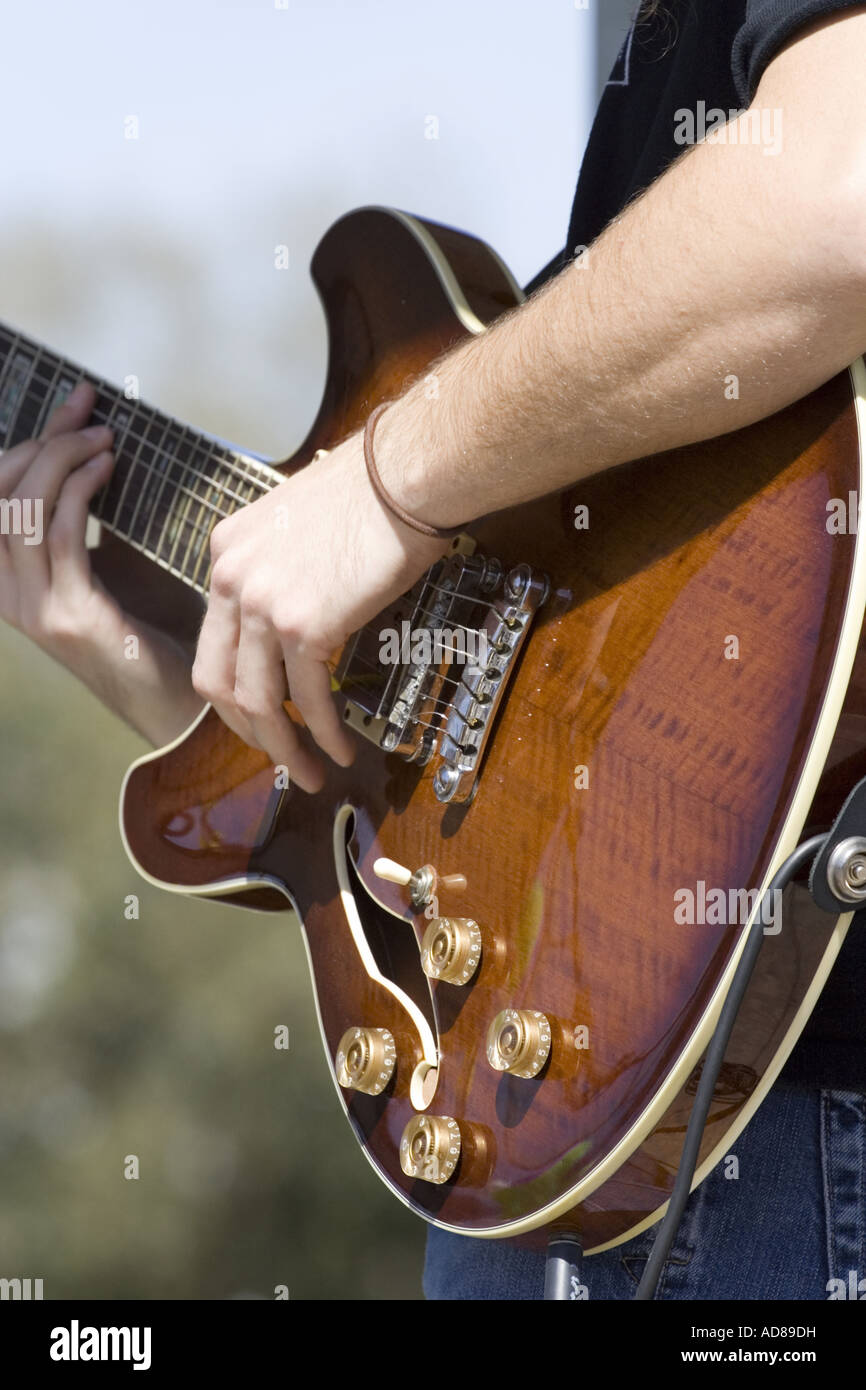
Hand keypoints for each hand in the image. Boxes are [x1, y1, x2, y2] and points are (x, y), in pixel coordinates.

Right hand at [0, 381, 202, 743]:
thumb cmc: (150, 626)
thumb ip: (87, 516)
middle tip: (90, 416)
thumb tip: (95, 442)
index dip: (28, 439)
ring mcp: (33, 608)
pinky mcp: (70, 617)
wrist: (175, 700)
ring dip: (61, 459)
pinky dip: (79, 491)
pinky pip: (59, 538)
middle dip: (43, 441)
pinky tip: (109, 468)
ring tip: (104, 437)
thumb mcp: (108, 560)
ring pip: (21, 510)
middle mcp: (6, 593)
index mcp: (7, 577)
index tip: (73, 402)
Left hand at [192, 430, 445, 791]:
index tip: (263, 713)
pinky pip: (307, 698)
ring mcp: (262, 603)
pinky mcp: (303, 624)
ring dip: (284, 748)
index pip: (215, 638)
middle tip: (278, 756)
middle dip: (247, 732)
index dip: (236, 687)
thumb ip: (286, 572)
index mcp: (227, 553)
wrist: (407, 472)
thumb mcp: (303, 526)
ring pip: (257, 702)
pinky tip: (341, 751)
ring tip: (311, 775)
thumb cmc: (375, 491)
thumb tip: (308, 618)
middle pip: (217, 680)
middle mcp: (231, 578)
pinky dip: (324, 734)